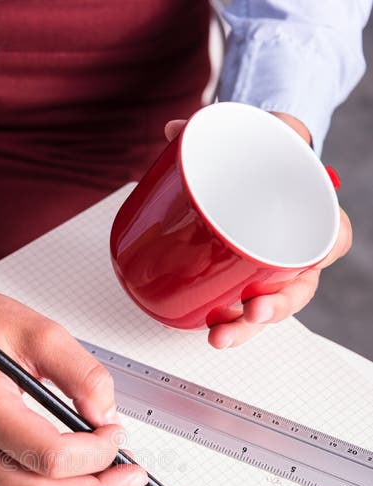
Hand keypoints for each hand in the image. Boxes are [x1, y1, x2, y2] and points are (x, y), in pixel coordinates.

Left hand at [164, 114, 352, 348]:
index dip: (326, 250)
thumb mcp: (249, 135)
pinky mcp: (242, 283)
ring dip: (244, 328)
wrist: (250, 170)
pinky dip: (224, 321)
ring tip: (220, 336)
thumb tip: (174, 129)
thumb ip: (217, 126)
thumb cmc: (260, 161)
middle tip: (254, 312)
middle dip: (276, 307)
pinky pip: (238, 307)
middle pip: (297, 289)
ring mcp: (269, 273)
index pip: (334, 236)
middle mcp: (295, 253)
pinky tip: (206, 330)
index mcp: (311, 217)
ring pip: (265, 307)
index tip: (314, 259)